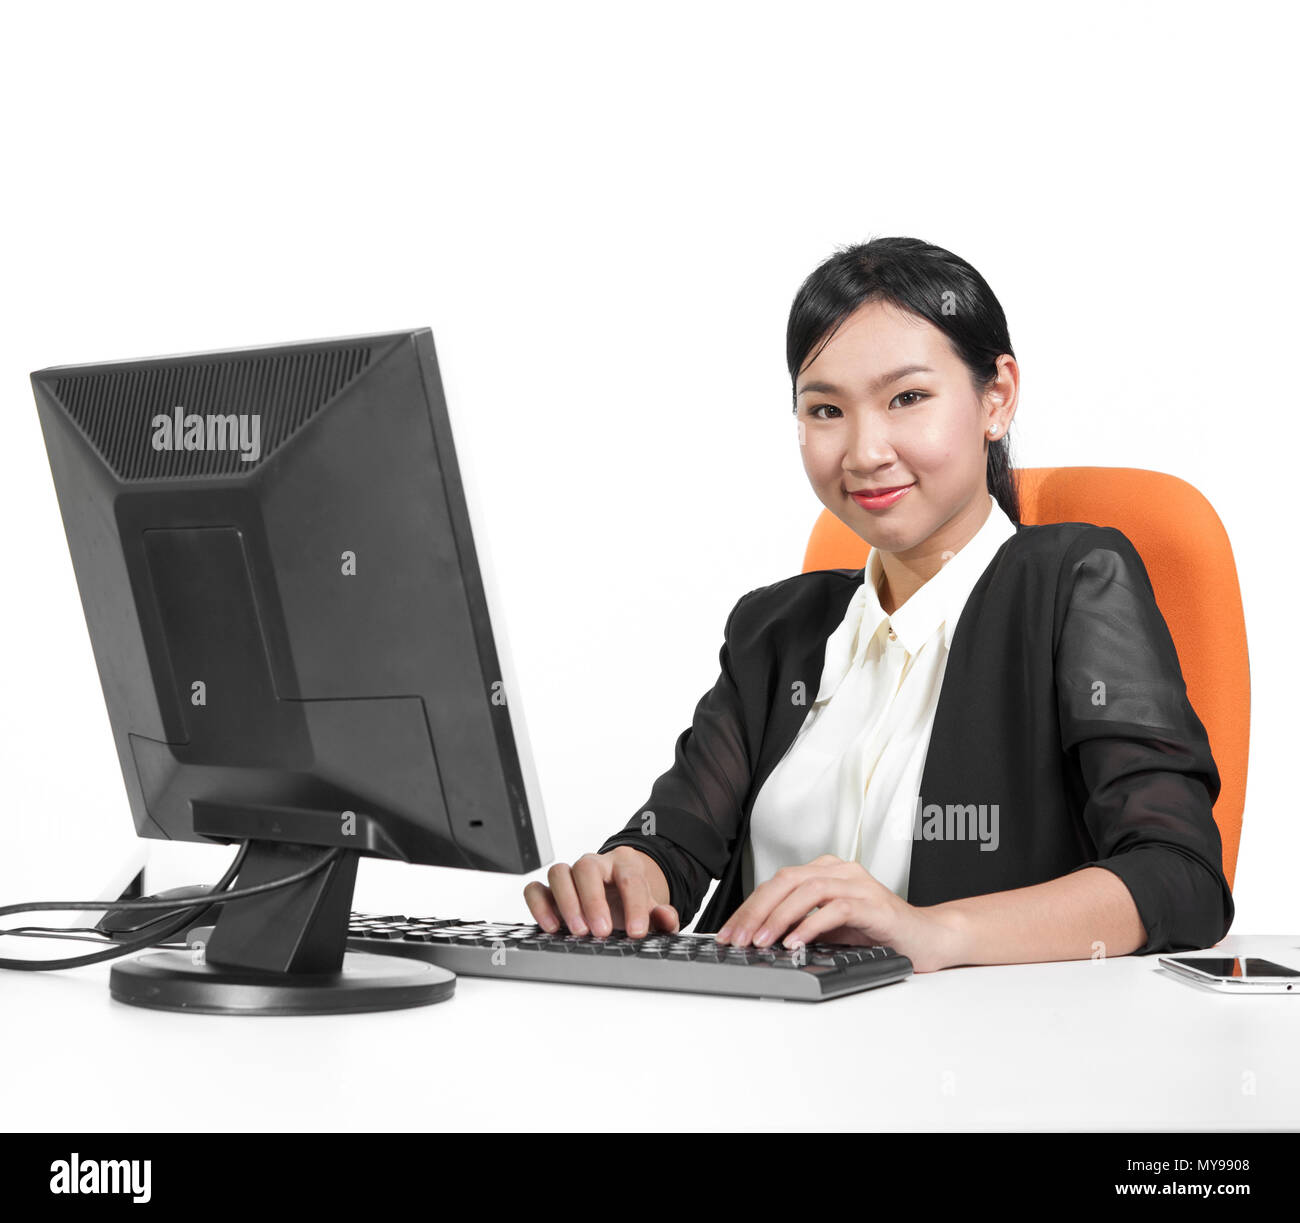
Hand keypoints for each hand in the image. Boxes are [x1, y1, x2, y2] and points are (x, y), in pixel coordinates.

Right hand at [523, 847, 679, 938]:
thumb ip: (663, 916)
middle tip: (602, 931)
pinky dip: (539, 905)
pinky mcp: (549, 892)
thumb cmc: (632, 902)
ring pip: (559, 872)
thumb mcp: (652, 909)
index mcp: (624, 865)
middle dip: (593, 901)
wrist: (618, 894)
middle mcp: (594, 865)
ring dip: (566, 902)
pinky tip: (551, 927)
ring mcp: (569, 876)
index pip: (629, 877)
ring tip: (577, 931)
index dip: (633, 904)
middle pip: (587, 868)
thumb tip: (666, 917)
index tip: (636, 932)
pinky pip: (535, 888)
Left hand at [714, 854, 960, 972]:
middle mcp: (840, 871)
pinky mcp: (874, 904)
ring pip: (808, 890)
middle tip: (737, 938)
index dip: (749, 907)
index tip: (729, 932)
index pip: (777, 882)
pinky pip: (836, 909)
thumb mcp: (830, 928)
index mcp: (826, 871)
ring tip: (761, 941)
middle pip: (787, 880)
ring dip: (779, 917)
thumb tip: (758, 940)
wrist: (927, 938)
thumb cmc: (877, 933)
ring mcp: (858, 885)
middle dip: (756, 910)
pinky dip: (811, 924)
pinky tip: (795, 942)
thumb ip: (800, 925)